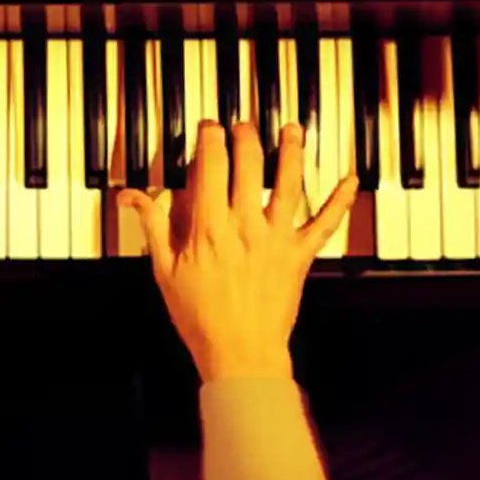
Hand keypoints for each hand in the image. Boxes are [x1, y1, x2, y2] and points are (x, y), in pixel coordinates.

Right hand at [117, 121, 356, 382]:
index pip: (210, 168)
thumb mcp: (164, 270)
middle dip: (246, 137)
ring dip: (292, 152)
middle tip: (242, 126)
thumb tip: (131, 196)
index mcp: (209, 227)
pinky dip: (338, 200)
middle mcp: (245, 226)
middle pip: (249, 166)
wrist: (239, 353)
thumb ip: (152, 225)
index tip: (209, 128)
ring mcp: (276, 239)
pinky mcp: (299, 255)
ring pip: (288, 184)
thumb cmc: (199, 316)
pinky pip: (323, 223)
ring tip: (292, 129)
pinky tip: (349, 180)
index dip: (210, 140)